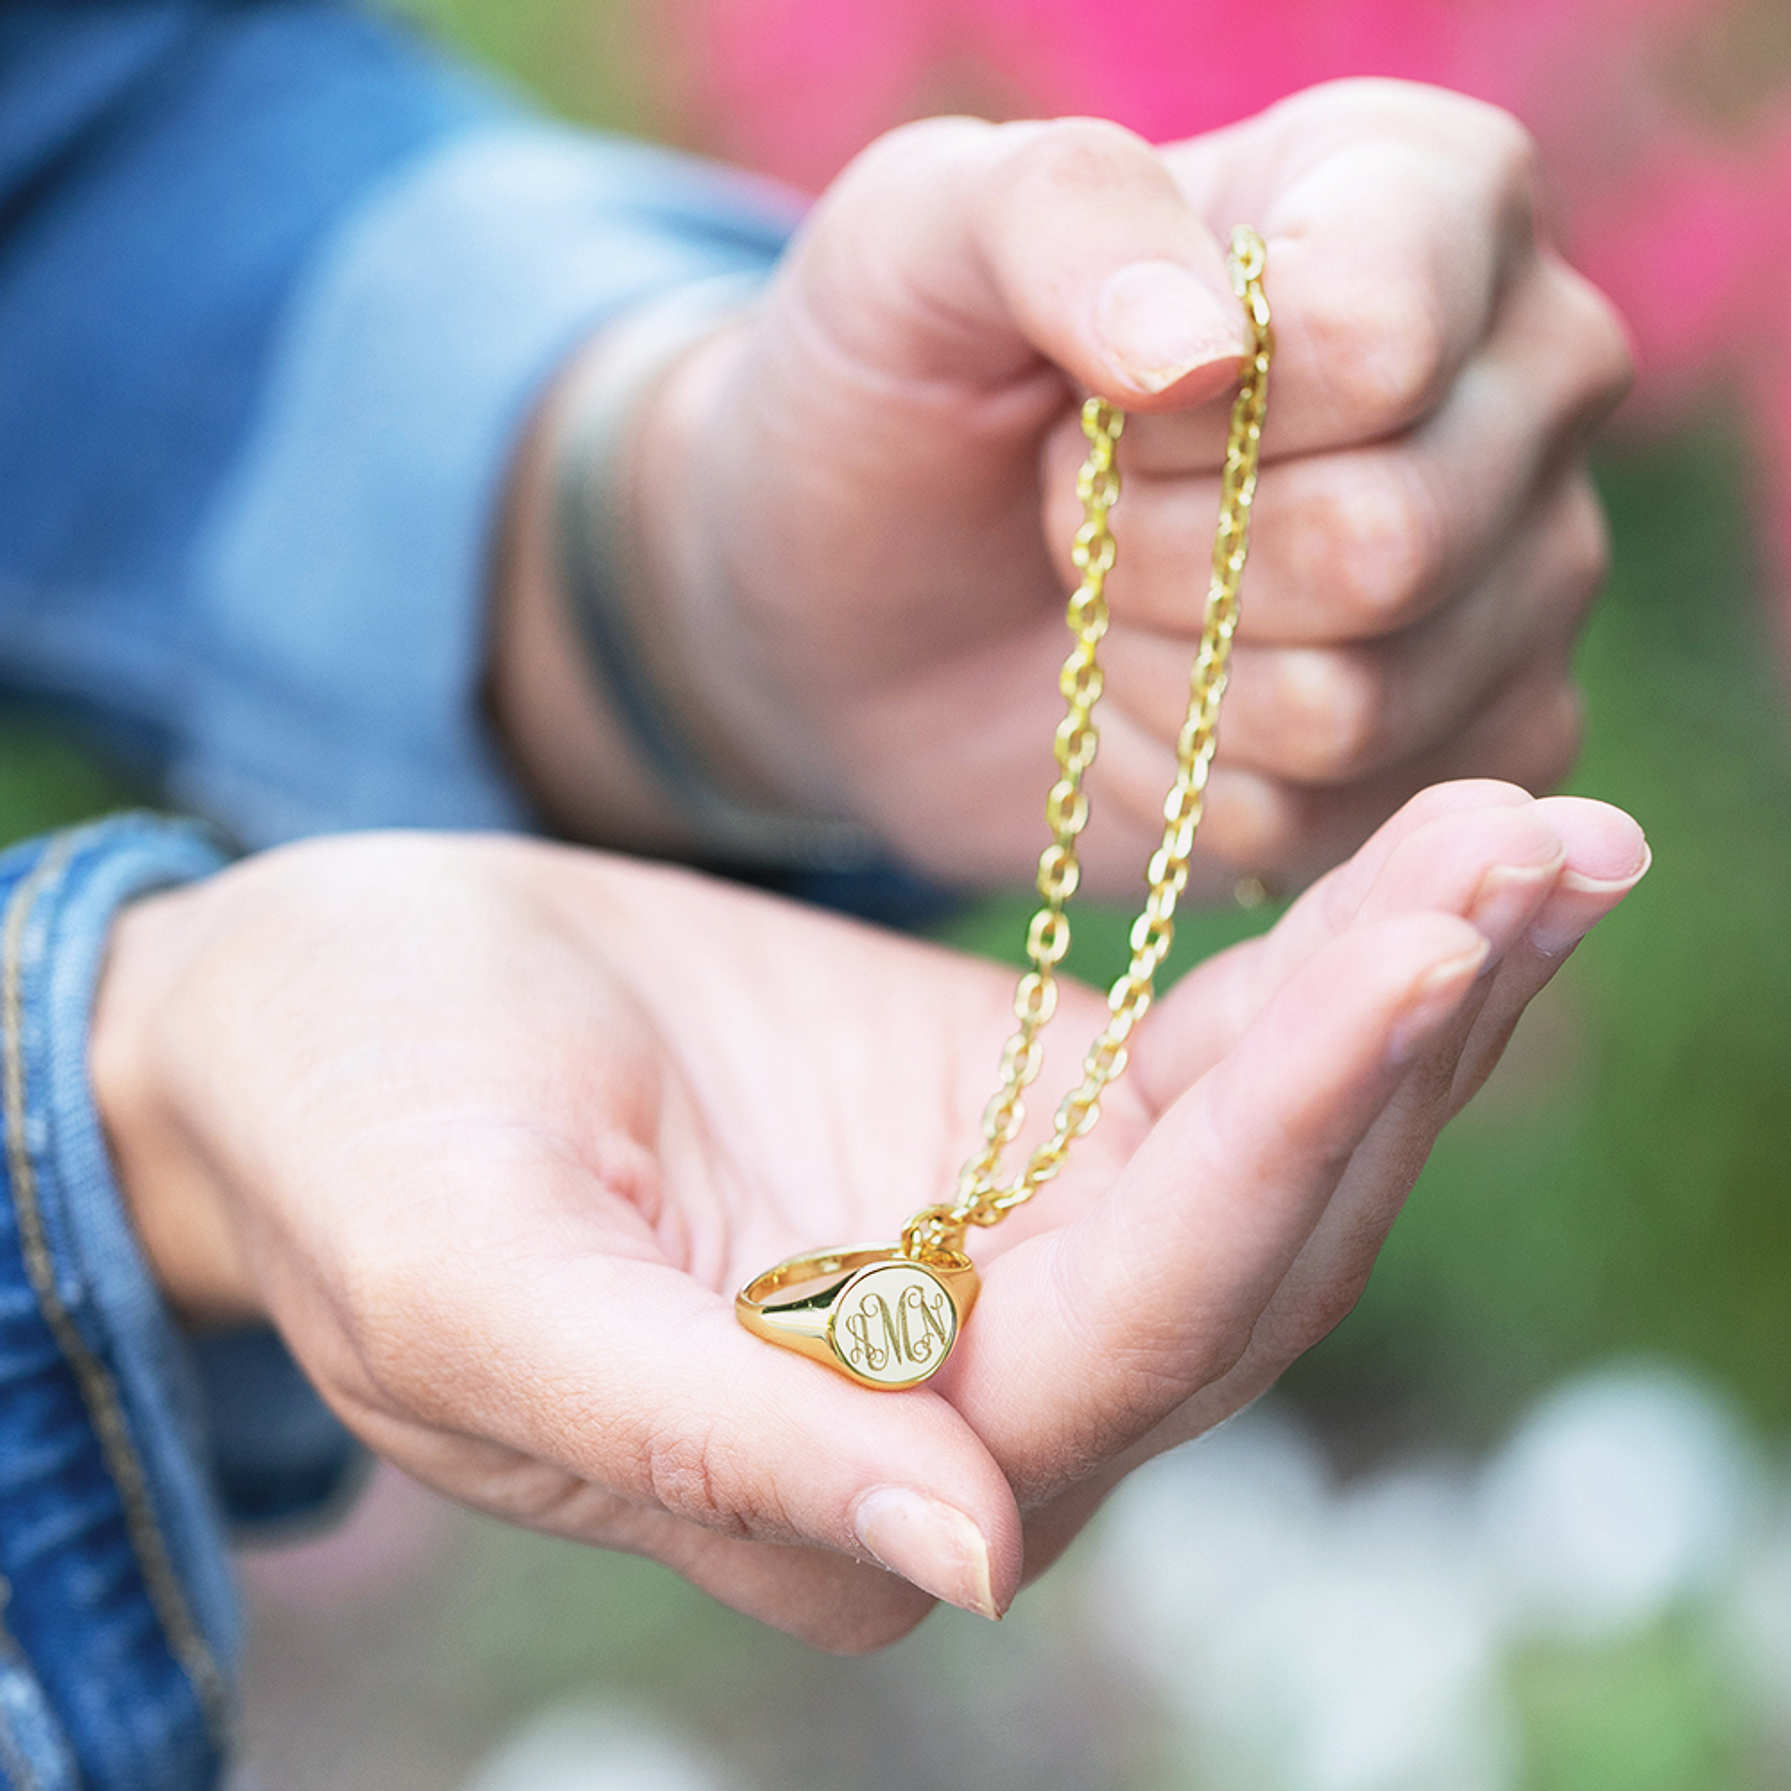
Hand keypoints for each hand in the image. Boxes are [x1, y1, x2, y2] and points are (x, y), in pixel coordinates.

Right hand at [92, 782, 1645, 1649]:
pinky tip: (1445, 856)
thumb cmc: (350, 1143)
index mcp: (854, 1486)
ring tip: (1554, 828)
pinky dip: (1334, 960)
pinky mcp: (1017, 1119)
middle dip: (1408, 1049)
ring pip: (1273, 1148)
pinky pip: (1216, 1053)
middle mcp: (981, 1395)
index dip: (1281, 1148)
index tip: (1427, 944)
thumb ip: (708, 1444)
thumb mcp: (481, 1293)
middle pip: (1257, 1244)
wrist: (330, 1012)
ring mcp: (1016, 1250)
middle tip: (1554, 842)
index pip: (1127, 1335)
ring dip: (1419, 995)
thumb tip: (974, 1556)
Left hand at [540, 80, 1630, 889]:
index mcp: (1431, 196)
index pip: (1376, 342)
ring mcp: (1528, 578)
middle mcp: (1527, 382)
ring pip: (1359, 704)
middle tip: (1088, 517)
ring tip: (1117, 601)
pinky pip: (1337, 821)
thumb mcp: (916, 242)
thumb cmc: (907, 388)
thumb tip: (1209, 355)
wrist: (878, 593)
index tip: (1104, 402)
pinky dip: (1189, 787)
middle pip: (1386, 543)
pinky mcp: (1476, 743)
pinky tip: (1155, 701)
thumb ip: (1061, 219)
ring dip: (1168, 678)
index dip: (1186, 419)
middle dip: (1162, 560)